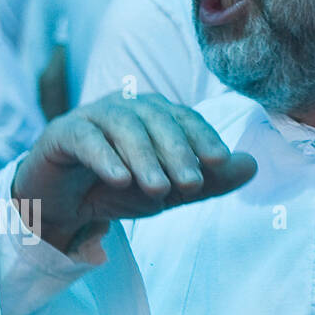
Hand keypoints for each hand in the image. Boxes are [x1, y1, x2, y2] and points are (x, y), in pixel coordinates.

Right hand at [12, 93, 255, 255]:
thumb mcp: (171, 190)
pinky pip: (85, 138)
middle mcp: (125, 107)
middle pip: (156, 119)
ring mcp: (92, 116)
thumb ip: (210, 180)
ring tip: (157, 190)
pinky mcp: (61, 133)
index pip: (184, 119)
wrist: (66, 207)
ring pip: (123, 126)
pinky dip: (103, 157)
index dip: (203, 137)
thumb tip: (253, 165)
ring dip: (144, 157)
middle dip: (177, 152)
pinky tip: (118, 179)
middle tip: (192, 185)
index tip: (221, 162)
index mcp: (155, 115)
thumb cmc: (121, 190)